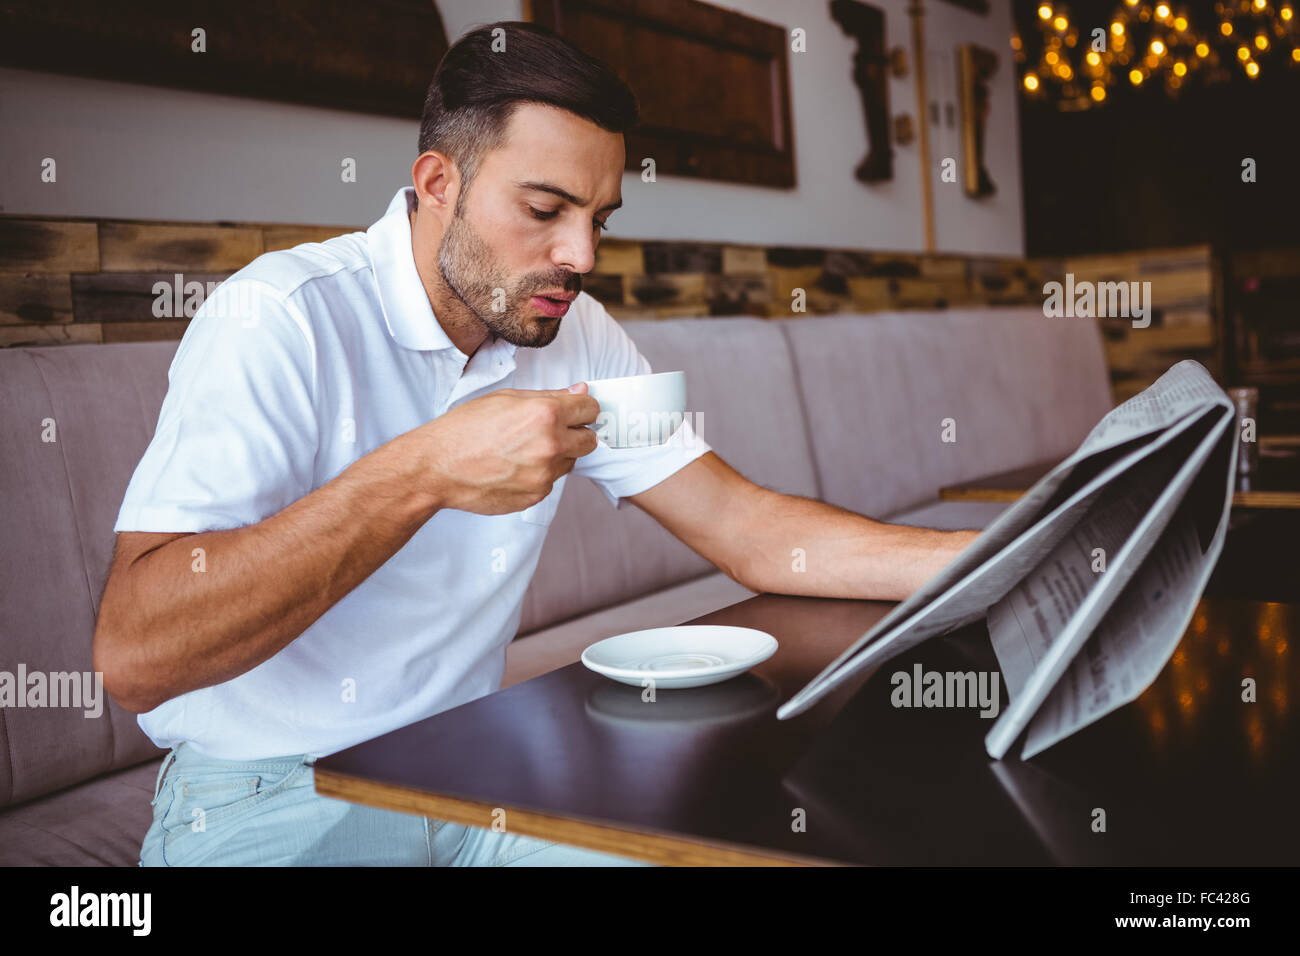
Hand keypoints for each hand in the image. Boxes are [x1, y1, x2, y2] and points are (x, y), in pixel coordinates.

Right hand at [413, 383, 599, 514]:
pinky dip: (538, 474)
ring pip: (570, 462)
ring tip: (522, 450)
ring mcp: (545, 475)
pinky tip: (513, 467)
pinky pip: (550, 482)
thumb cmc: (465, 429)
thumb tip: (581, 393)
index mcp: (545, 414)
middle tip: (552, 431)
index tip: (576, 411)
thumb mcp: (506, 399)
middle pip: (589, 440)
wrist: (438, 467)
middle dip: (576, 434)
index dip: (583, 409)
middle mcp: (550, 445)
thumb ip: (550, 397)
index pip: (590, 410)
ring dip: (556, 455)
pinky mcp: (536, 496)